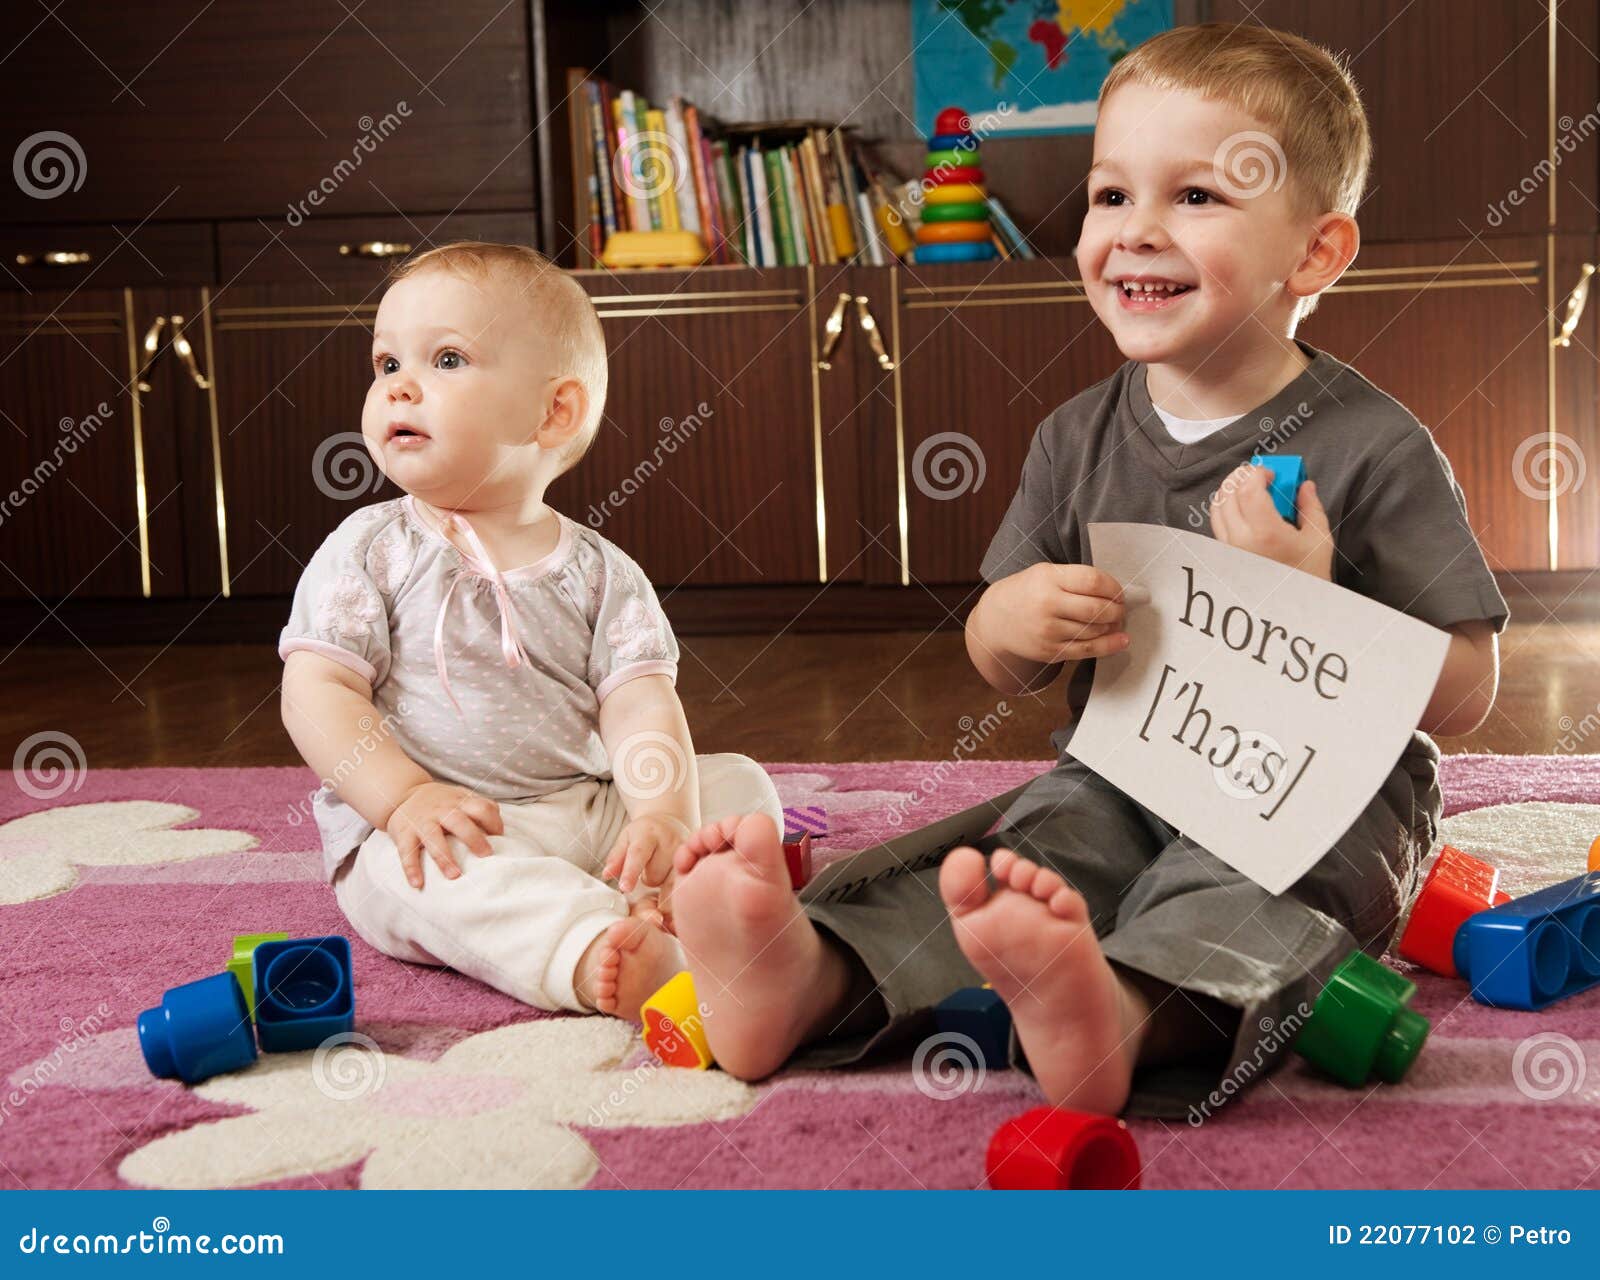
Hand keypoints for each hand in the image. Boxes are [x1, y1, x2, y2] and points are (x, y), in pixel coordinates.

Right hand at [385, 782, 503, 888]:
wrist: (403, 793)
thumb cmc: (442, 802)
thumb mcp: (461, 798)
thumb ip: (481, 807)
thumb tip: (501, 830)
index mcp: (459, 802)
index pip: (481, 808)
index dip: (493, 822)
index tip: (500, 838)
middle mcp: (441, 810)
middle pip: (459, 822)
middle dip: (473, 838)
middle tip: (486, 855)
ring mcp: (422, 822)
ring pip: (432, 838)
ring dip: (444, 857)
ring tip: (454, 876)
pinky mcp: (404, 834)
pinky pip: (406, 851)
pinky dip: (411, 868)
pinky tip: (418, 884)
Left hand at [602, 813, 692, 893]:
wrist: (670, 822)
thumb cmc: (644, 834)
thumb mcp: (626, 839)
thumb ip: (616, 857)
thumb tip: (607, 875)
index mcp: (648, 833)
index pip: (638, 853)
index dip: (631, 872)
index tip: (624, 889)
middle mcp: (670, 842)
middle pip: (656, 876)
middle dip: (649, 878)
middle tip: (650, 867)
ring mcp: (686, 853)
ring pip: (671, 884)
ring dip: (663, 884)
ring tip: (663, 871)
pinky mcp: (697, 862)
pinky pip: (685, 886)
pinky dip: (677, 890)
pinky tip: (677, 883)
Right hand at [983, 562, 1130, 665]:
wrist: (995, 620)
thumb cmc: (1026, 593)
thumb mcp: (1045, 574)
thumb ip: (1076, 579)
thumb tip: (1114, 594)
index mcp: (1048, 579)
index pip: (1093, 581)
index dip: (1114, 588)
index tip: (1119, 592)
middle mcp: (1047, 604)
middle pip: (1096, 608)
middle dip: (1117, 610)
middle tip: (1120, 609)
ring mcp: (1048, 630)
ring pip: (1094, 630)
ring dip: (1112, 626)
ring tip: (1115, 621)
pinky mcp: (1050, 651)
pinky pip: (1087, 650)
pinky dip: (1109, 646)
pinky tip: (1121, 641)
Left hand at [1209, 464, 1333, 579]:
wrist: (1294, 607)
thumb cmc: (1309, 574)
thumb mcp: (1319, 538)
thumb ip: (1310, 507)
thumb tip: (1303, 484)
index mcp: (1266, 534)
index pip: (1247, 490)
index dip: (1255, 473)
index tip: (1269, 473)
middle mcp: (1241, 540)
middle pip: (1227, 494)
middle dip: (1240, 477)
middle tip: (1256, 474)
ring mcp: (1229, 549)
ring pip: (1216, 508)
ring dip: (1229, 490)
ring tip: (1247, 486)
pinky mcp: (1225, 555)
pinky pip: (1216, 524)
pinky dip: (1225, 508)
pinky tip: (1241, 506)